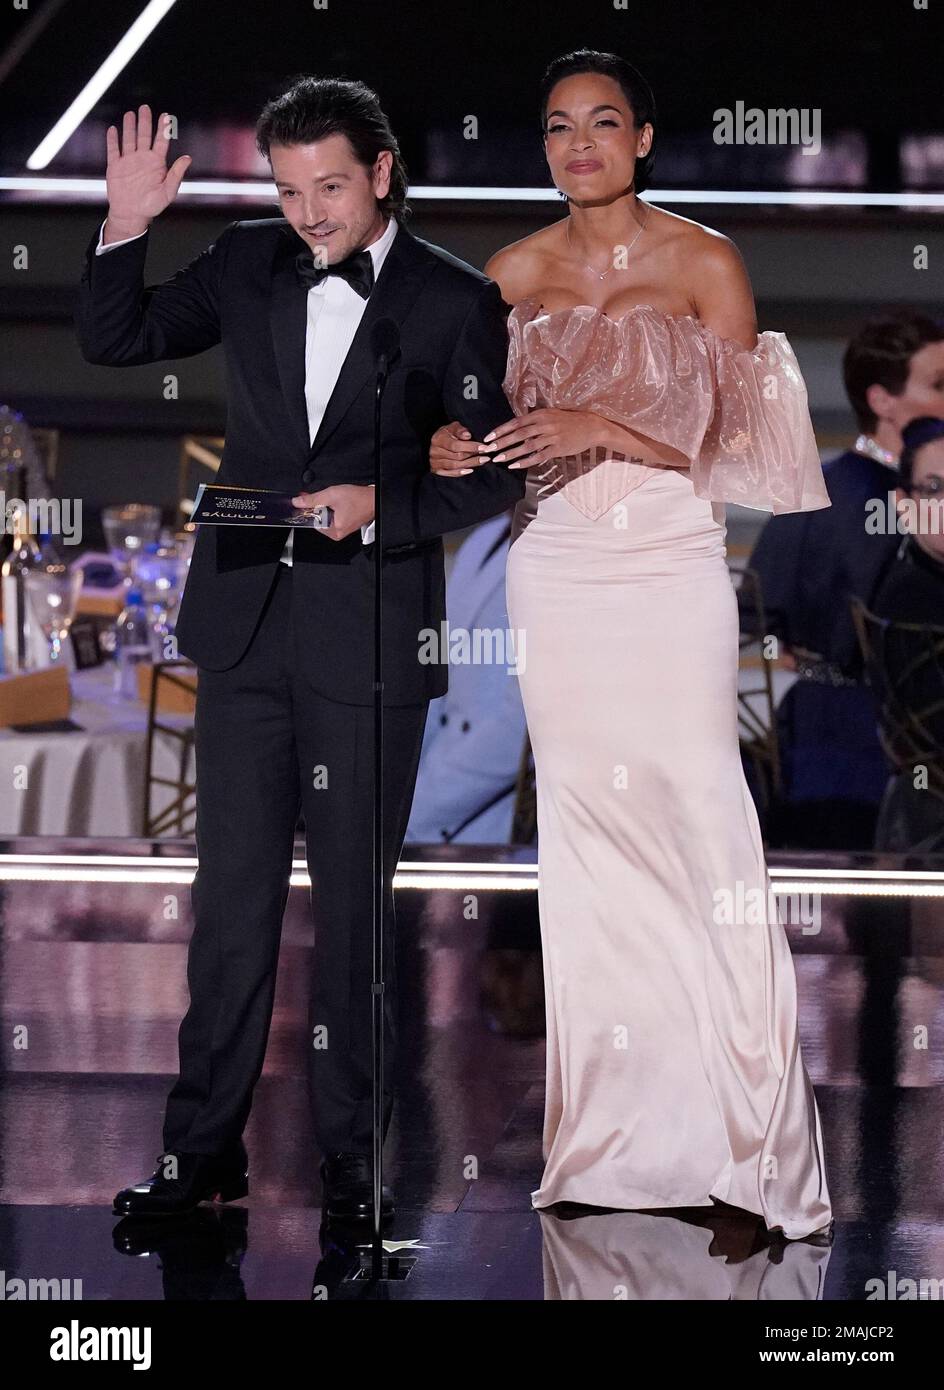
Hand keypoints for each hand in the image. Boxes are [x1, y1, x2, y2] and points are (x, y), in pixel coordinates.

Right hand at [104, 104, 191, 240]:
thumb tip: (188, 158)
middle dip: (145, 121)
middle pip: (144, 135)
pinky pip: (113, 150)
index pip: (160, 142)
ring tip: (130, 114)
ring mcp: (128, 161)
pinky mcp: (115, 166)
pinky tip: (113, 129)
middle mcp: (142, 159)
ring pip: (129, 139)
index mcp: (156, 164)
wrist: (131, 214)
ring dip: (129, 126)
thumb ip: (176, 174)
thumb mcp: (168, 192)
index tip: (165, 116)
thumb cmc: (151, 206)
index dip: (163, 129)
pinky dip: (112, 140)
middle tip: (145, 107)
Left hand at [290, 484, 374, 540]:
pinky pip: (331, 517)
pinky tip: (335, 502)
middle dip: (316, 507)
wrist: (374, 498)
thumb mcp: (331, 495)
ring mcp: (341, 529)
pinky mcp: (345, 524)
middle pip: (318, 519)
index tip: (303, 501)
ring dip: (323, 507)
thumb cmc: (358, 499)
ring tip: (333, 500)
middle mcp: (337, 533)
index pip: (312, 522)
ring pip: (324, 517)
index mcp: (334, 531)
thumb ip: (312, 499)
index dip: (307, 510)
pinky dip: (330, 508)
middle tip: (320, 497)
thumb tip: (297, 502)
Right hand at [429, 421, 487, 476]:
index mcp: (438, 439)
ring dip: (471, 464)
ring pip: (455, 465)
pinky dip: (461, 472)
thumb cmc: (448, 434)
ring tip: (483, 461)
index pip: (456, 445)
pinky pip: (450, 473)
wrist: (437, 443)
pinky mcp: (436, 470)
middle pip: (457, 456)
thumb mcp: (453, 428)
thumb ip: (460, 430)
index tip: (484, 447)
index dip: (471, 447)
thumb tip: (468, 435)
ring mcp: (434, 462)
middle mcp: (434, 451)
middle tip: (486, 454)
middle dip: (473, 456)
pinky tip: (471, 470)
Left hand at [477, 409, 602, 469]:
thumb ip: (534, 418)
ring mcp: (551, 437)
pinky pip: (538, 457)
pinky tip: (515, 466)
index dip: (501, 430)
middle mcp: (544, 424)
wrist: (591, 427)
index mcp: (540, 414)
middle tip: (488, 449)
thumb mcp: (551, 414)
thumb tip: (517, 424)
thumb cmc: (569, 421)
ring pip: (527, 446)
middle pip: (518, 434)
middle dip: (501, 442)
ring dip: (511, 453)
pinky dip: (525, 461)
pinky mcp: (557, 449)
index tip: (488, 437)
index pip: (516, 422)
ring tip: (498, 459)